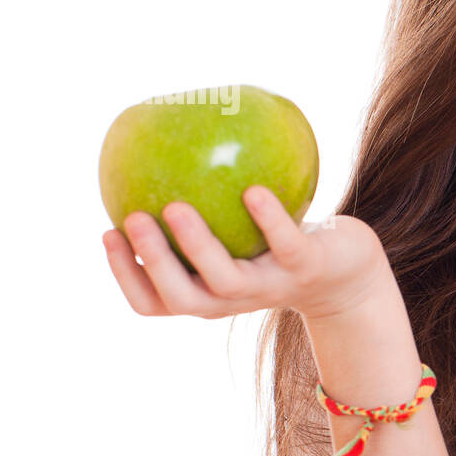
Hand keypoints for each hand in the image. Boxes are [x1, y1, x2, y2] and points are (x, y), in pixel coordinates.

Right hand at [102, 187, 392, 322]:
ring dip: (196, 245)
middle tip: (133, 220)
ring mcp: (271, 285)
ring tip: (175, 206)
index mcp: (209, 293)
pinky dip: (268, 220)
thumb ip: (204, 210)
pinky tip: (253, 190)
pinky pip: (285, 244)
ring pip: (225, 279)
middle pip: (181, 297)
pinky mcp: (306, 268)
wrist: (349, 275)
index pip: (154, 301)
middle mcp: (234, 299)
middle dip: (151, 263)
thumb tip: (162, 153)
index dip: (125, 275)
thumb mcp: (238, 232)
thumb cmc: (281, 247)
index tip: (107, 232)